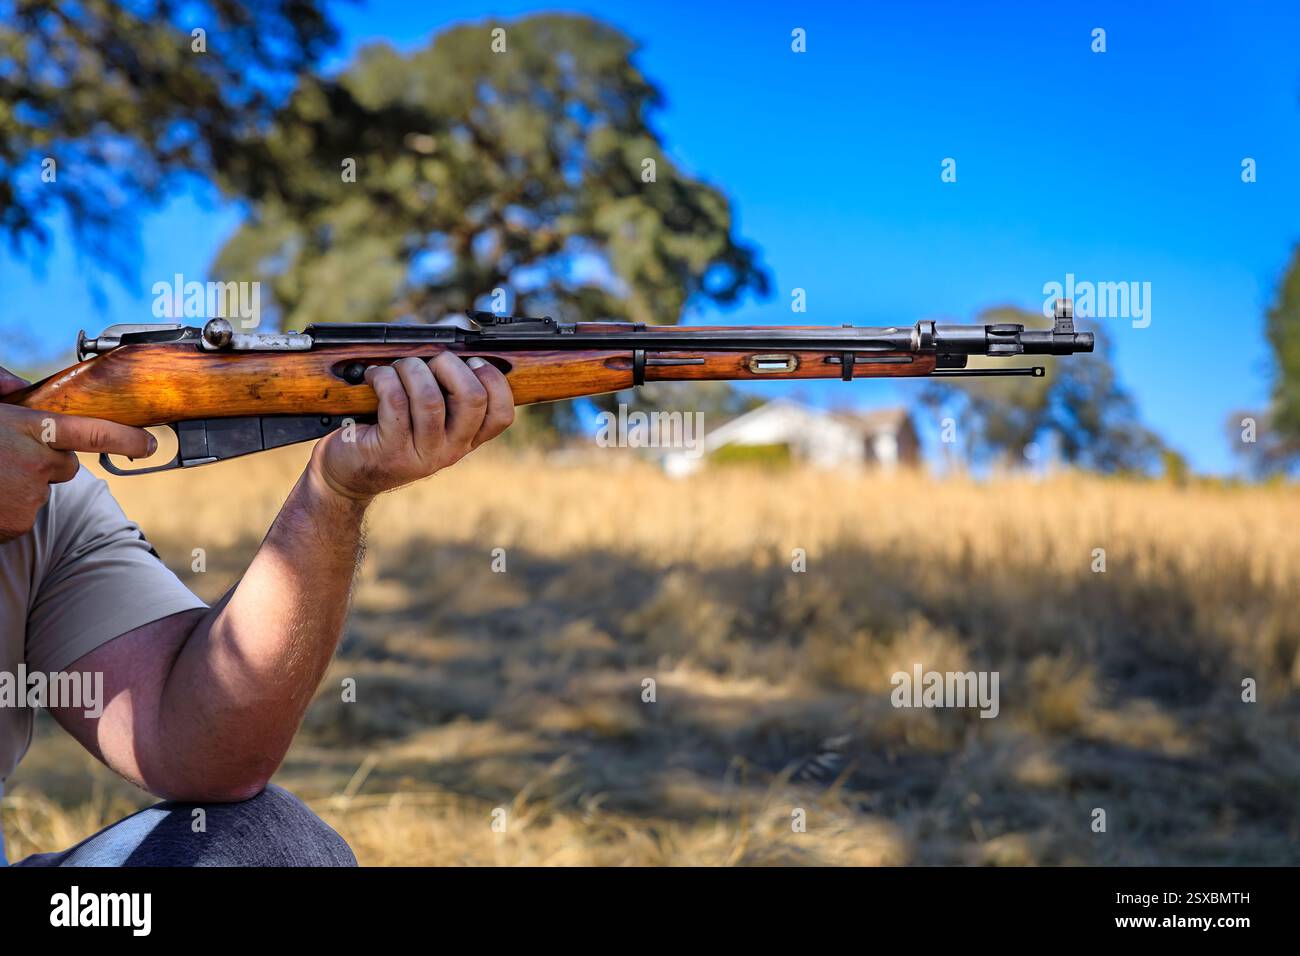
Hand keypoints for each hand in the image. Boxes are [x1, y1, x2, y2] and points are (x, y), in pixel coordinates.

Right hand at [0, 365, 157, 540]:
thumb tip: (20, 385)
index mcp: (28, 429)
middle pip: (65, 465)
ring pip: (43, 490)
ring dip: (22, 485)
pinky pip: (24, 514)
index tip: (150, 444)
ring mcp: (29, 496)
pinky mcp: (18, 523)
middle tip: (5, 457)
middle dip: (45, 461)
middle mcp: (35, 462)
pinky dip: (9, 509)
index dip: (125, 439)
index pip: (91, 433)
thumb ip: (1, 390)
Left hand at [308, 353, 514, 502]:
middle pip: (473, 399)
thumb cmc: (386, 429)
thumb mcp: (423, 411)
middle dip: (450, 365)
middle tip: (429, 363)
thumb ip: (444, 381)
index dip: (493, 380)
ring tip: (395, 368)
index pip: (502, 415)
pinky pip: (395, 401)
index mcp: (466, 439)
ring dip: (411, 369)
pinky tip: (374, 377)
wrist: (348, 472)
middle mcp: (451, 450)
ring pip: (430, 398)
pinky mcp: (391, 450)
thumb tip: (452, 333)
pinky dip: (384, 378)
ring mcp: (422, 454)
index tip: (471, 362)